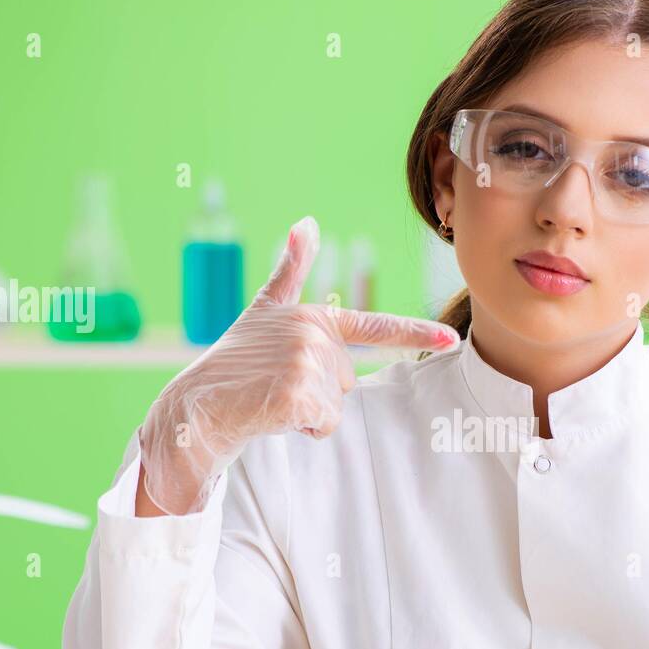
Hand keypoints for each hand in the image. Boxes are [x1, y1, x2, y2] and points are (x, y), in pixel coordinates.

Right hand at [139, 216, 459, 514]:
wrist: (197, 404)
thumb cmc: (236, 360)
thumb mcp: (265, 310)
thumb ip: (291, 270)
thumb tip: (306, 221)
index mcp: (314, 317)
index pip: (374, 326)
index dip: (417, 333)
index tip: (451, 338)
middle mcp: (313, 334)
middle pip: (347, 382)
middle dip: (317, 393)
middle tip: (277, 383)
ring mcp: (304, 362)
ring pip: (335, 406)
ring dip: (307, 412)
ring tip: (271, 396)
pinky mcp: (296, 393)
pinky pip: (323, 424)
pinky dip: (300, 428)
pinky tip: (271, 413)